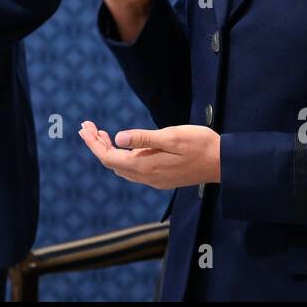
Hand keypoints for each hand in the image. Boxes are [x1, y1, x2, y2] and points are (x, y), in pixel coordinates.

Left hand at [78, 121, 219, 188]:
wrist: (223, 163)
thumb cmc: (200, 145)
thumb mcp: (172, 136)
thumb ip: (144, 138)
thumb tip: (118, 137)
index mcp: (146, 166)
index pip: (109, 158)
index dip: (93, 143)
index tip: (84, 127)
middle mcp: (147, 177)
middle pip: (112, 163)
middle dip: (97, 145)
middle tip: (87, 126)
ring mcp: (154, 180)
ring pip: (122, 167)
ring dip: (108, 151)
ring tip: (100, 133)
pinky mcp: (162, 178)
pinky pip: (133, 170)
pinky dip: (122, 156)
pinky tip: (123, 145)